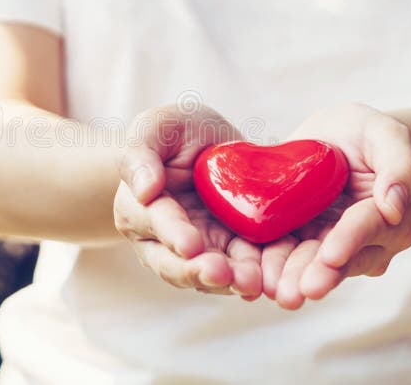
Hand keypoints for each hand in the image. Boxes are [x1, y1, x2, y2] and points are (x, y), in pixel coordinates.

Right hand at [114, 104, 263, 299]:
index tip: (191, 245)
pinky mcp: (230, 256)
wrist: (212, 145)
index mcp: (140, 209)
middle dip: (199, 272)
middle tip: (222, 274)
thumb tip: (144, 191)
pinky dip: (256, 277)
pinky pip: (241, 273)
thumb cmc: (178, 132)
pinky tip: (271, 278)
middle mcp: (162, 240)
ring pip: (208, 276)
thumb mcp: (159, 126)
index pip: (155, 223)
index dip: (172, 234)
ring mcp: (198, 252)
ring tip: (251, 283)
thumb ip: (141, 153)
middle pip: (175, 265)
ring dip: (229, 283)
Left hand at [262, 103, 410, 308]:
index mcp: (389, 218)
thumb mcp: (387, 135)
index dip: (349, 242)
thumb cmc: (368, 134)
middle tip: (296, 293)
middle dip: (316, 275)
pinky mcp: (299, 240)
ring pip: (310, 264)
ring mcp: (328, 244)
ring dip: (290, 278)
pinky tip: (253, 280)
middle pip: (339, 258)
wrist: (339, 138)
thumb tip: (394, 206)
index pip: (368, 228)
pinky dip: (269, 266)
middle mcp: (363, 242)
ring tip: (273, 291)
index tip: (331, 257)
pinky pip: (284, 254)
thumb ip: (399, 165)